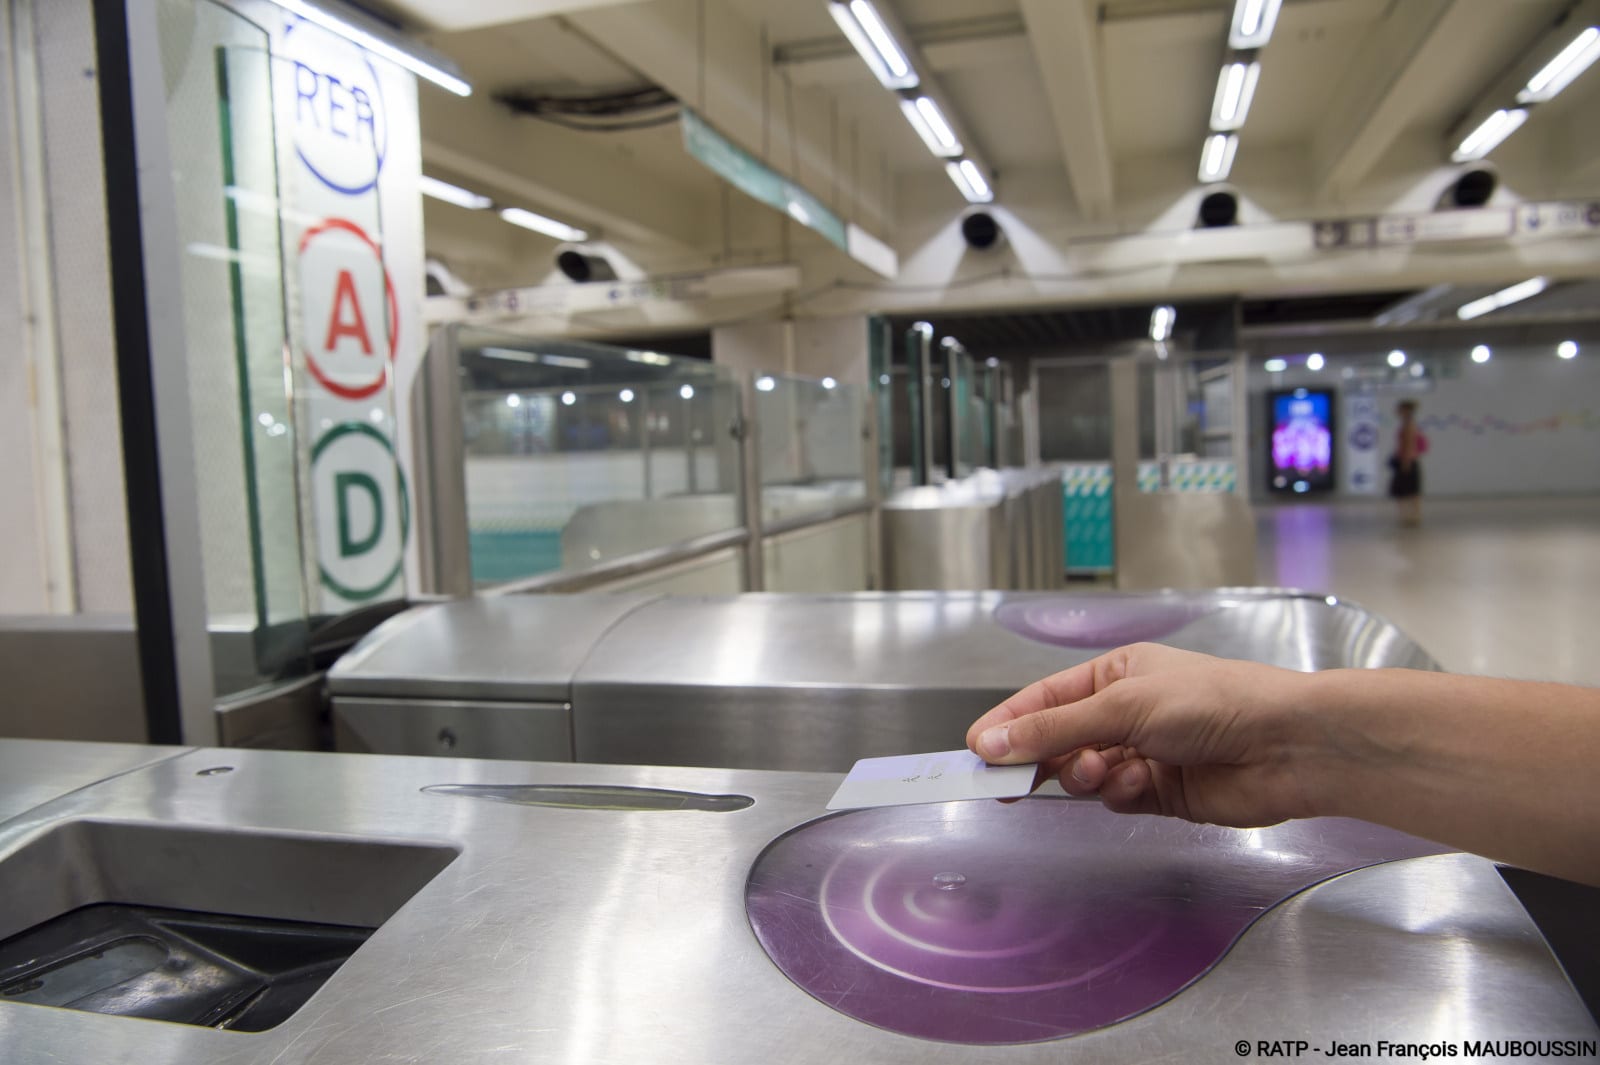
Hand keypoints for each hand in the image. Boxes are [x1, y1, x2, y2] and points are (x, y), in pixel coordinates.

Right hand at [966, 643, 1321, 827]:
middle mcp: (1125, 713)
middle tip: (1007, 784)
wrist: (1286, 746)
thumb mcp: (1122, 705)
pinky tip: (1139, 783)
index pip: (1044, 700)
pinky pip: (1116, 797)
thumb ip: (1053, 730)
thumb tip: (991, 744)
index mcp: (1115, 674)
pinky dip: (1119, 792)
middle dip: (1039, 758)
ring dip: (1085, 774)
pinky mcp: (1161, 794)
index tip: (975, 752)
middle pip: (1058, 741)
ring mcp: (1142, 754)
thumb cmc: (1211, 702)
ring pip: (1084, 774)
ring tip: (1103, 770)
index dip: (1008, 725)